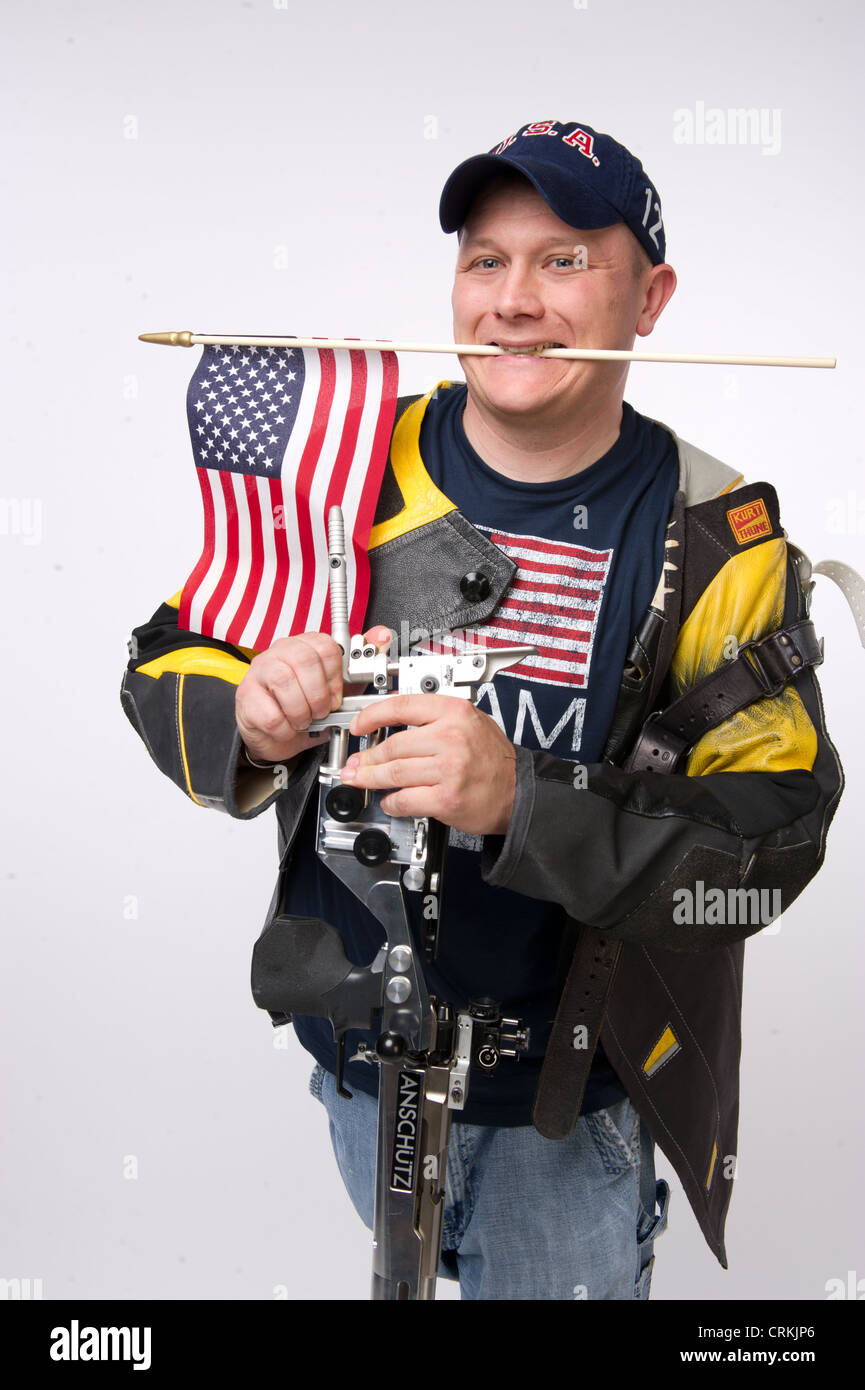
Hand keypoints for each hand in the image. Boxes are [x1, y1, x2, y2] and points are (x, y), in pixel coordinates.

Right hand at [236, 625, 392, 763]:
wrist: (276, 733)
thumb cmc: (306, 705)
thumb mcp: (338, 685)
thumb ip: (361, 662)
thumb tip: (382, 636)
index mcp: (306, 645)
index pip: (326, 647)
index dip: (336, 678)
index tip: (336, 696)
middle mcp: (281, 652)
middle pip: (306, 660)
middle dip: (319, 695)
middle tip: (321, 711)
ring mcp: (259, 671)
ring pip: (284, 681)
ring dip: (302, 710)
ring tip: (304, 720)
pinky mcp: (246, 697)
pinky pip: (270, 712)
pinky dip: (285, 727)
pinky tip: (287, 726)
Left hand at [341, 692, 516, 835]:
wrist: (519, 792)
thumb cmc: (495, 759)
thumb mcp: (471, 721)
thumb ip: (434, 718)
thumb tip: (392, 725)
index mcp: (454, 712)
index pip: (402, 706)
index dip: (372, 716)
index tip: (359, 726)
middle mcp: (451, 738)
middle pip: (393, 745)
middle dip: (367, 758)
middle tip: (356, 764)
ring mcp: (449, 769)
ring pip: (394, 773)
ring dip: (372, 779)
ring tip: (361, 780)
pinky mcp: (446, 799)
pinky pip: (406, 800)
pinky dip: (392, 803)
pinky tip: (390, 801)